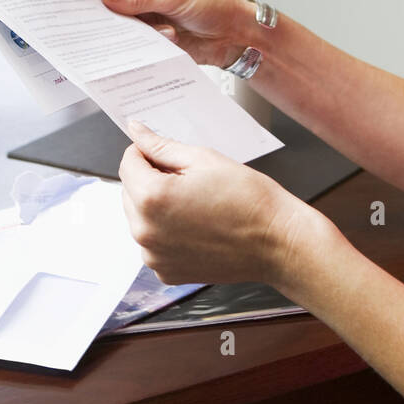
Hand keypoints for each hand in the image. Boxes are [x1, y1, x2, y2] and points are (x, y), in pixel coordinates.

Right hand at [100, 0, 250, 69]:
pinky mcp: (149, 37)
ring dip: (133, 31)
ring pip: (120, 25)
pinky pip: (133, 42)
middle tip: (108, 23)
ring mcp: (144, 16)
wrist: (232, 34)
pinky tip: (164, 39)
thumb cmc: (211, 3)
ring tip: (158, 30)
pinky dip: (143, 44)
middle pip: (110, 4)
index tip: (85, 3)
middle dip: (110, 15)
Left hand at [118, 120, 307, 286]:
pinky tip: (195, 224)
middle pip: (129, 191)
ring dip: (156, 205)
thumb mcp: (203, 159)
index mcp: (152, 198)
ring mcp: (154, 256)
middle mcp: (145, 231)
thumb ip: (162, 146)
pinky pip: (153, 242)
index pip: (128, 163)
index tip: (164, 153)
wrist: (275, 241)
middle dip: (150, 179)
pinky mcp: (166, 272)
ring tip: (194, 203)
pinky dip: (166, 231)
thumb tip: (137, 131)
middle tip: (187, 178)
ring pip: (139, 217)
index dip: (146, 152)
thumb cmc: (248, 200)